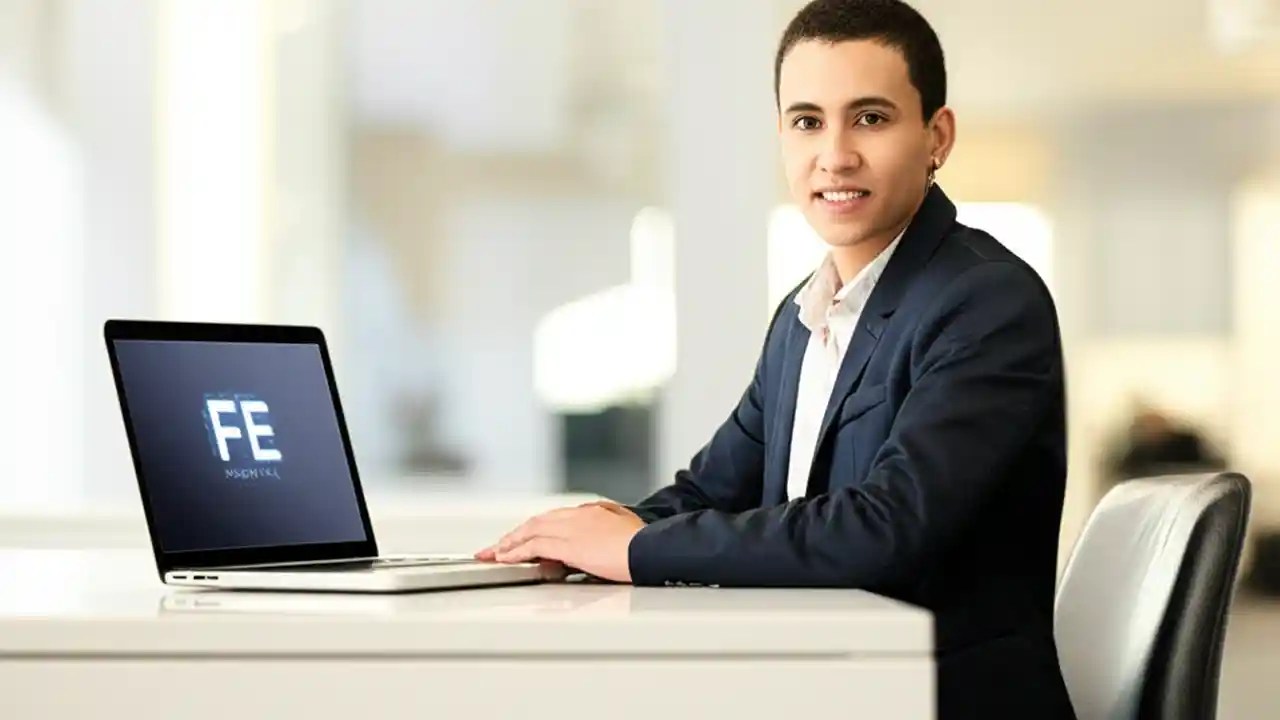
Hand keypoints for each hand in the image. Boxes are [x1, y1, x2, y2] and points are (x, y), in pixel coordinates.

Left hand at [474, 502, 644, 582]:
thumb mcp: (625, 522)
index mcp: (590, 512)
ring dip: (509, 542)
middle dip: (514, 534)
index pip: (553, 518)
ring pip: (531, 531)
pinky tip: (506, 557)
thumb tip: (596, 515)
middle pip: (537, 522)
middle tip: (497, 546)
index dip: (533, 528)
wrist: (651, 549)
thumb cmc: (644, 542)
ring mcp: (571, 529)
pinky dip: (517, 550)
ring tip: (494, 553)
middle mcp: (577, 517)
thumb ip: (607, 516)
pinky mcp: (568, 544)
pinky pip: (534, 545)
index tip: (521, 537)